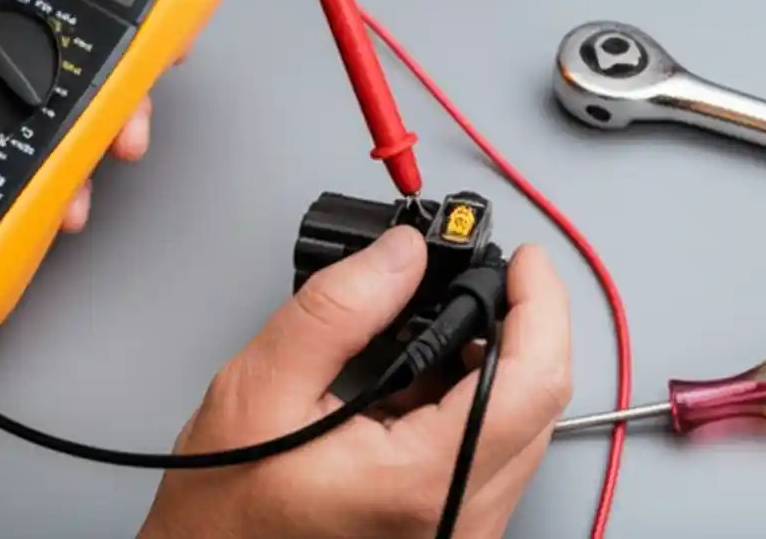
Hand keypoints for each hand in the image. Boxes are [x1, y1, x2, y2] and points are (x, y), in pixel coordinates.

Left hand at [0, 0, 152, 248]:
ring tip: (77, 189)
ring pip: (46, 147)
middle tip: (124, 129)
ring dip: (79, 167)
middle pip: (59, 88)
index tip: (143, 34)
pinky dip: (38, 209)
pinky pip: (10, 196)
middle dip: (109, 107)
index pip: (30, 15)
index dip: (93, 23)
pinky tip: (44, 216)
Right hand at [139, 228, 572, 538]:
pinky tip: (425, 380)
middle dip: (523, 328)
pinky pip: (492, 460)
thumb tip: (403, 255)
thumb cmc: (224, 506)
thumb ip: (339, 309)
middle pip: (540, 405)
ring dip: (499, 367)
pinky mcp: (448, 534)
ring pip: (522, 432)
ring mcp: (459, 534)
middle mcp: (458, 521)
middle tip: (489, 278)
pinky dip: (474, 407)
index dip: (541, 307)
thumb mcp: (263, 386)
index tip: (526, 261)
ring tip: (446, 323)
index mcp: (421, 482)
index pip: (532, 382)